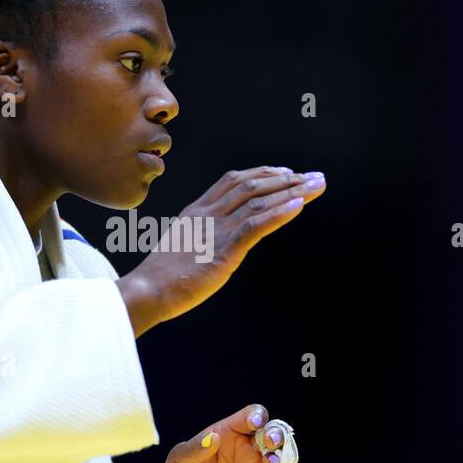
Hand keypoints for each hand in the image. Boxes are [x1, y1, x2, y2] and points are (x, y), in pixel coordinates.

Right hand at [116, 167, 324, 335]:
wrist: (146, 291)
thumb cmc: (159, 278)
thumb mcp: (180, 247)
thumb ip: (198, 238)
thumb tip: (213, 243)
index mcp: (196, 212)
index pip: (232, 181)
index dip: (261, 173)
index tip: (284, 172)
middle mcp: (208, 215)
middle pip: (251, 185)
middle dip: (286, 179)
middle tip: (312, 177)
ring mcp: (216, 230)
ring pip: (258, 201)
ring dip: (292, 192)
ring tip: (316, 186)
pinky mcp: (223, 251)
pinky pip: (255, 226)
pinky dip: (279, 214)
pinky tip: (299, 206)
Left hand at [151, 403, 292, 462]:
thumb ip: (194, 450)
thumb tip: (213, 438)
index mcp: (228, 435)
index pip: (250, 417)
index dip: (257, 415)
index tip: (255, 422)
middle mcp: (247, 450)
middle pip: (274, 432)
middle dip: (277, 433)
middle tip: (270, 441)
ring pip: (284, 456)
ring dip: (284, 455)